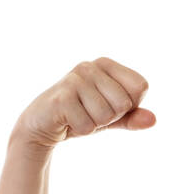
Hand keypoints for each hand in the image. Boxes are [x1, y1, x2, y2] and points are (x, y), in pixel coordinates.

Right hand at [11, 57, 154, 150]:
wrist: (40, 126)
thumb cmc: (78, 117)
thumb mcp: (109, 117)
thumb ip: (132, 117)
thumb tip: (153, 120)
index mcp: (106, 64)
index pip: (141, 87)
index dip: (128, 105)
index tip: (106, 104)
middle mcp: (90, 66)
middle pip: (124, 103)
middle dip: (109, 117)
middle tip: (88, 112)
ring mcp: (74, 80)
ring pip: (106, 115)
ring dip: (93, 124)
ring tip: (77, 116)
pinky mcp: (61, 98)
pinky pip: (88, 125)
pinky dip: (80, 130)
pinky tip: (66, 121)